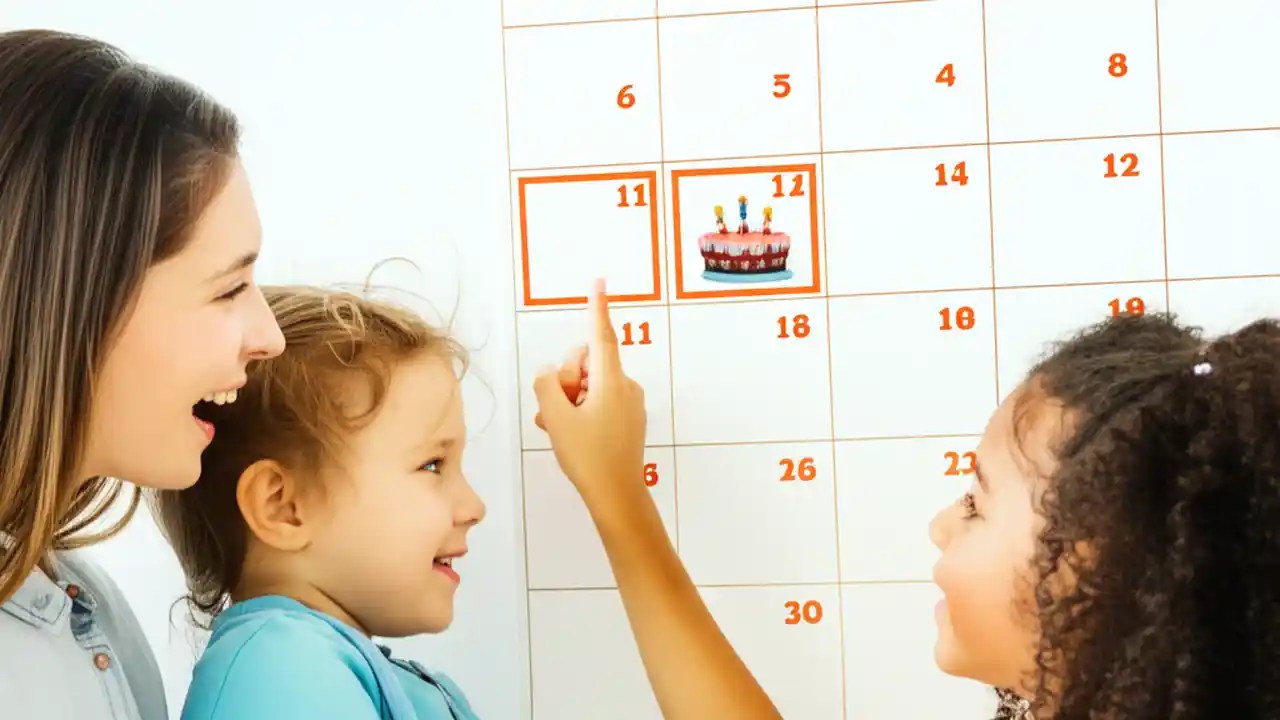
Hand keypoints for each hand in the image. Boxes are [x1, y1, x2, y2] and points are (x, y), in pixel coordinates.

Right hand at [532, 279, 646, 507]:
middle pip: (586, 362)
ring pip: (588, 384)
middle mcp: (624, 386)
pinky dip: (579, 410)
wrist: (617, 495)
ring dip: (568, 399)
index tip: (599, 282)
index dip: (597, 306)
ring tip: (558, 427)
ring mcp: (628, 403)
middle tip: (558, 409)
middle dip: (566, 379)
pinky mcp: (627, 418)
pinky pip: (598, 400)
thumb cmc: (588, 457)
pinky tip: (566, 432)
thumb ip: (546, 385)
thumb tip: (549, 372)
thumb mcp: (555, 417)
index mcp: (611, 381)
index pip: (600, 335)